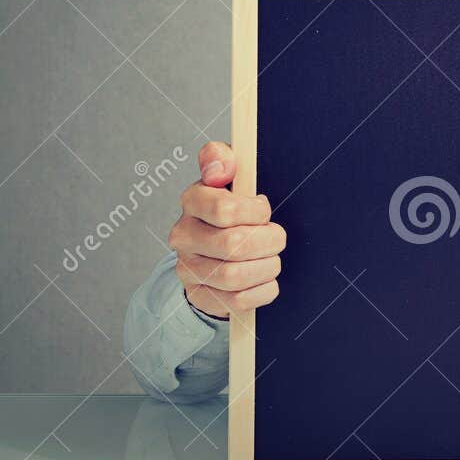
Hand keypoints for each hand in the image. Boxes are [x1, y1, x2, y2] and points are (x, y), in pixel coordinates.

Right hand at [167, 140, 285, 319]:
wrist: (216, 249)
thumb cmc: (230, 206)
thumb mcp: (228, 176)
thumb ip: (220, 158)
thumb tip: (221, 166)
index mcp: (192, 202)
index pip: (224, 210)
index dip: (256, 212)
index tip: (263, 210)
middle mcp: (183, 237)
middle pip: (234, 245)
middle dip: (268, 241)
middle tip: (275, 236)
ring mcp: (189, 269)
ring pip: (236, 276)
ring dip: (267, 267)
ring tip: (271, 257)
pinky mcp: (201, 297)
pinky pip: (239, 301)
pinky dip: (263, 290)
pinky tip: (264, 278)